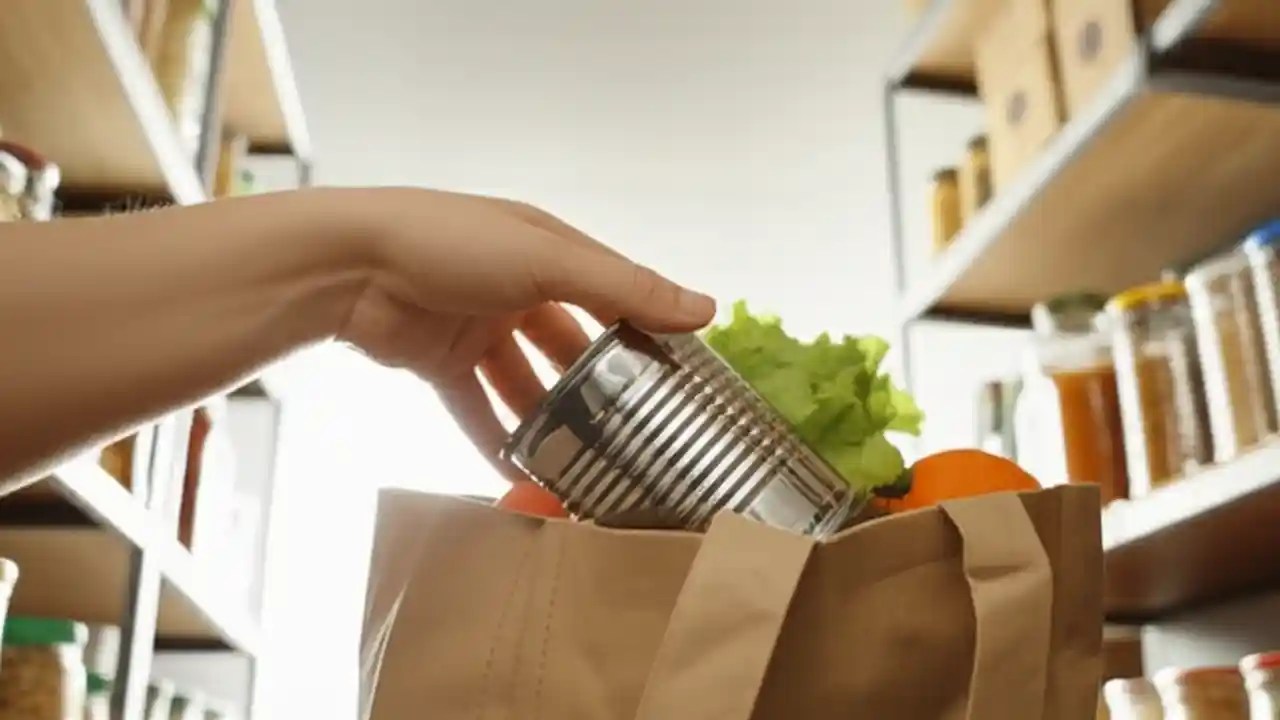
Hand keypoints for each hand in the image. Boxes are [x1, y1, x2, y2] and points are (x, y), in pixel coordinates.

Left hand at [333, 188, 714, 480]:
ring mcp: (475, 326)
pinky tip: (524, 474)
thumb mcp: (549, 260)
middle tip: (634, 433)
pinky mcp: (439, 361)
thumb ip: (624, 289)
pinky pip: (477, 408)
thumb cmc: (450, 243)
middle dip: (597, 384)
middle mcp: (515, 287)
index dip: (644, 329)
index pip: (610, 292)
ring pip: (524, 382)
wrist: (348, 264)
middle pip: (569, 344)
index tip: (679, 377)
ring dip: (550, 418)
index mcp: (546, 251)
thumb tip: (705, 308)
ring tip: (587, 463)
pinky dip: (497, 438)